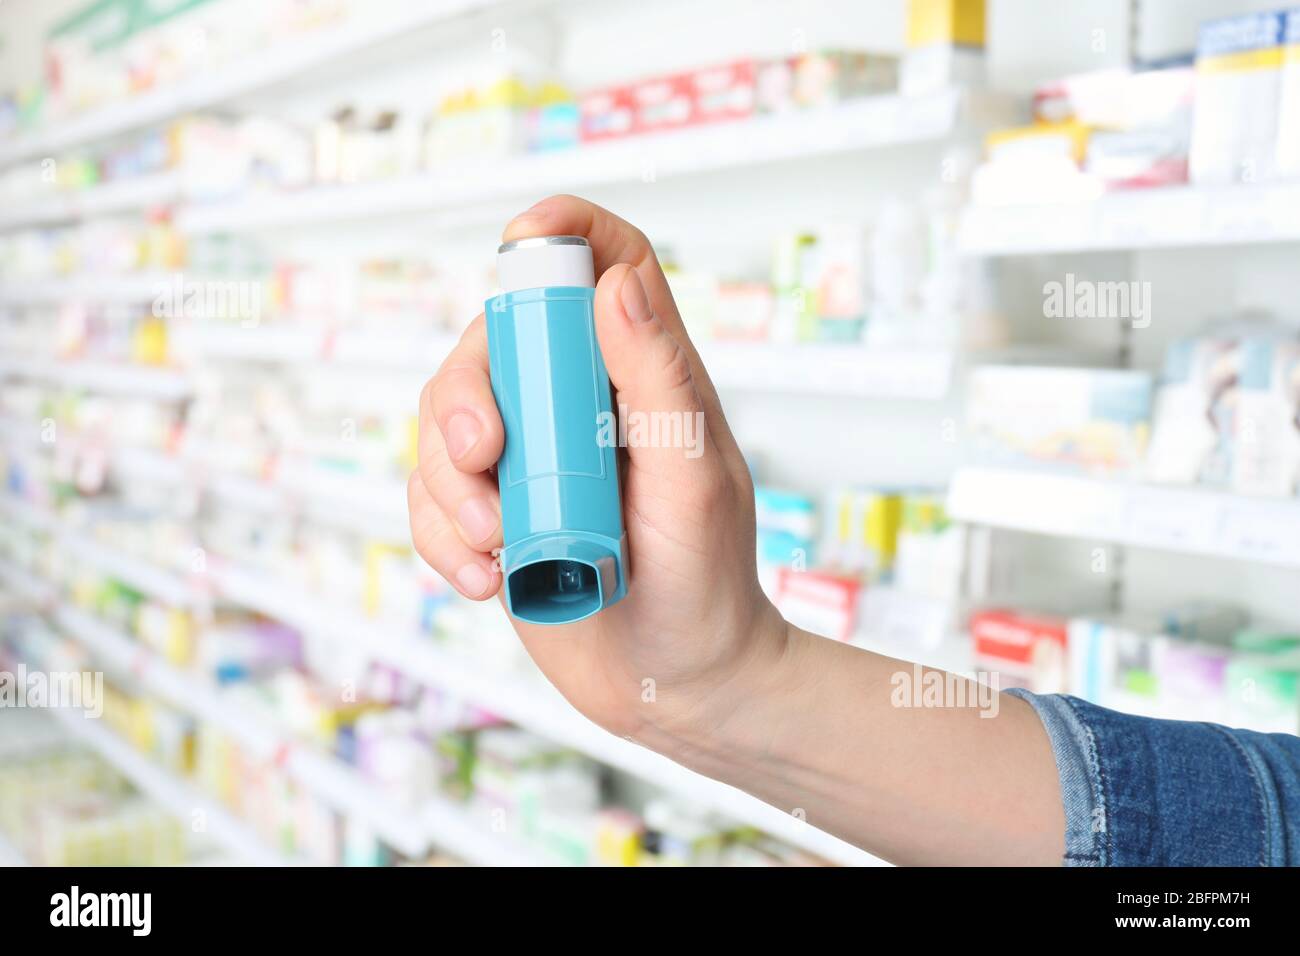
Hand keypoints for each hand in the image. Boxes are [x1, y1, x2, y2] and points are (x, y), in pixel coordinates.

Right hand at [408, 195, 786, 749]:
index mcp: (642, 374)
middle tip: (483, 454)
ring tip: (492, 545)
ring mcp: (529, 458)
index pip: (608, 263)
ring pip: (443, 422)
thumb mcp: (693, 479)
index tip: (525, 239)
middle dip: (466, 394)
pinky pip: (431, 498)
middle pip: (492, 343)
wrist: (678, 684)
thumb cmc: (706, 580)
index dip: (565, 230)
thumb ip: (659, 380)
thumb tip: (615, 283)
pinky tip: (483, 578)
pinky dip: (440, 535)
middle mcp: (576, 403)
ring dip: (448, 481)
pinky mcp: (492, 514)